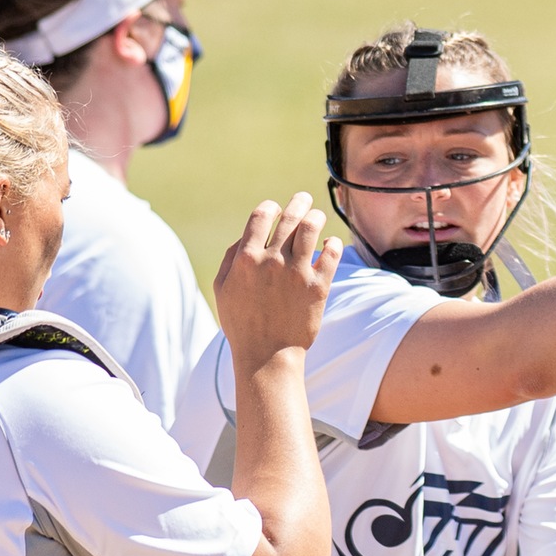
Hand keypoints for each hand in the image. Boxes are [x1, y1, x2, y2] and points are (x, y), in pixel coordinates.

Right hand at [215, 193, 341, 362]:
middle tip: (304, 199)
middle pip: (290, 217)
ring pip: (312, 228)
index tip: (276, 209)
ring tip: (318, 217)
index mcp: (247, 258)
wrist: (267, 356)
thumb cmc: (242, 324)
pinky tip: (330, 243)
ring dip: (316, 217)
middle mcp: (272, 261)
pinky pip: (332, 254)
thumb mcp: (222, 289)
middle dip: (299, 202)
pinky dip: (332, 243)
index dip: (271, 207)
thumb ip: (231, 258)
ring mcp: (297, 272)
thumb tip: (246, 236)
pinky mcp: (318, 286)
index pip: (262, 216)